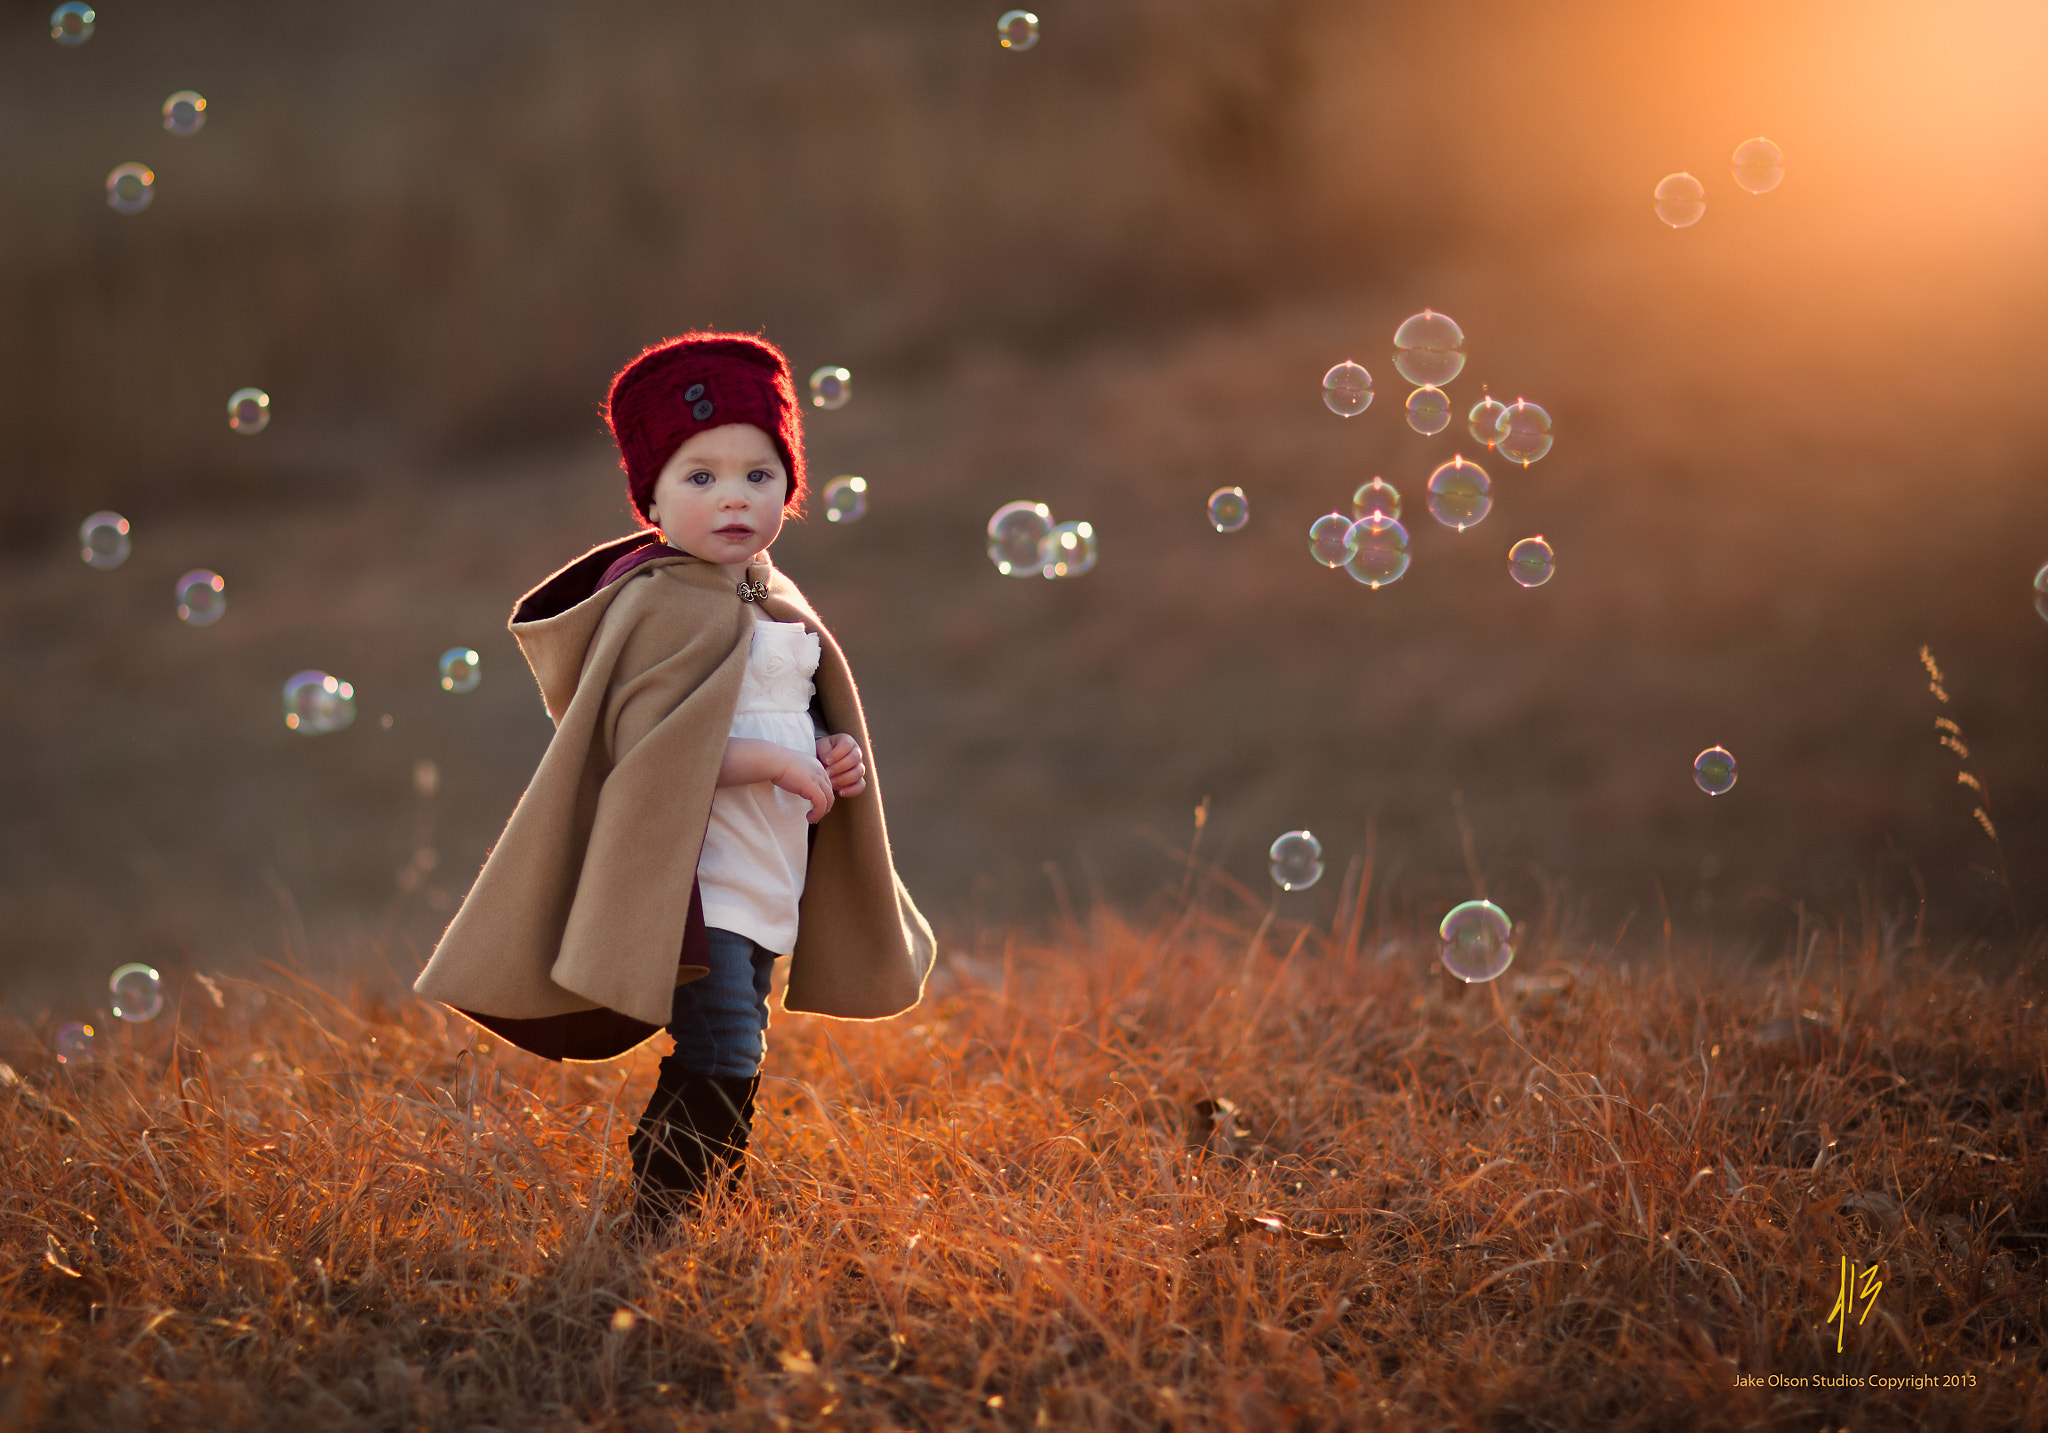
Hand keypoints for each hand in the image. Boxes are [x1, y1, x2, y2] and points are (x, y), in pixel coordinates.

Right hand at [719, 737, 833, 821]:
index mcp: (816, 765)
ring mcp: (818, 779)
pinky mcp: (813, 788)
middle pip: (829, 792)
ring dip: (821, 812)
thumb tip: (798, 786)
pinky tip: (809, 818)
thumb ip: (800, 775)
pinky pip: (821, 804)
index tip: (814, 806)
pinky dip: (818, 813)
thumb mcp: (794, 768)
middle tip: (815, 815)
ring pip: (828, 799)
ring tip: (812, 819)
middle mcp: (820, 771)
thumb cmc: (776, 764)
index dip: (822, 796)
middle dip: (824, 806)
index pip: (826, 784)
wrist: (773, 761)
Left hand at [816, 733, 866, 797]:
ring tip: (830, 782)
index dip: (837, 753)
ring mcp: (859, 766)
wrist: (821, 763)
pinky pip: (860, 786)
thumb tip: (828, 760)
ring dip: (843, 779)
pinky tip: (840, 792)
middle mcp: (856, 752)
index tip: (826, 761)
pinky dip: (852, 790)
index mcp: (847, 741)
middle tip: (827, 773)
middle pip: (855, 758)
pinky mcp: (859, 780)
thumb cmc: (820, 753)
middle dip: (839, 767)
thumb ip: (824, 750)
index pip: (847, 744)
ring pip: (859, 772)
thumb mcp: (819, 747)